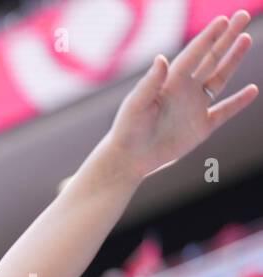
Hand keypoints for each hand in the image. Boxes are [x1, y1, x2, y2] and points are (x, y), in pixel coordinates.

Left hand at [104, 11, 256, 178]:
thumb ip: (150, 82)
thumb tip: (162, 58)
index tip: (223, 20)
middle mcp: (185, 90)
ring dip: (233, 60)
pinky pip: (225, 111)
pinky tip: (252, 90)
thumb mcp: (136, 104)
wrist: (130, 158)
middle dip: (226, 38)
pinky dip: (238, 102)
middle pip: (211, 59)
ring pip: (220, 78)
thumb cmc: (128, 129)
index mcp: (170, 82)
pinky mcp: (202, 127)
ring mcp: (195, 108)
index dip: (208, 37)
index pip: (194, 54)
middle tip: (242, 16)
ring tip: (246, 38)